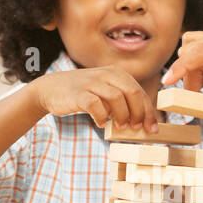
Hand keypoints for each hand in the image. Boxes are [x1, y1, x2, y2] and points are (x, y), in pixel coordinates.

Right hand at [32, 66, 157, 130]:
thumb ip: (122, 101)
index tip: (152, 128)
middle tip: (136, 128)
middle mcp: (106, 74)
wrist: (50, 89)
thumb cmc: (83, 94)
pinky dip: (101, 117)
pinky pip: (96, 105)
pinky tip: (100, 123)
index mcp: (117, 73)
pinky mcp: (79, 93)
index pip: (139, 92)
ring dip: (122, 116)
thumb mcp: (106, 92)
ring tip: (119, 127)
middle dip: (138, 113)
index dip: (148, 111)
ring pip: (116, 98)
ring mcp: (92, 82)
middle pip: (132, 92)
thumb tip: (142, 122)